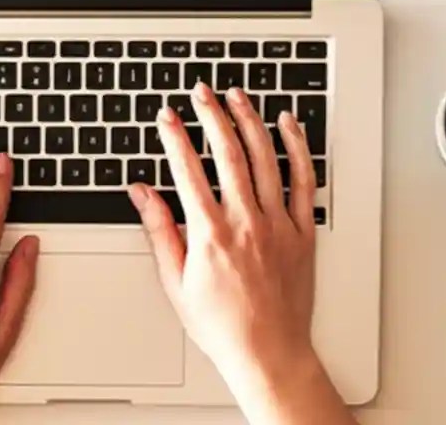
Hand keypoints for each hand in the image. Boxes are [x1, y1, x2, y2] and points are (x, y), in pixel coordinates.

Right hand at [127, 83, 353, 424]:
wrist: (268, 352)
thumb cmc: (222, 325)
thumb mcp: (175, 280)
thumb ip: (159, 230)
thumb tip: (142, 193)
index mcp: (210, 234)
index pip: (188, 170)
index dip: (174, 137)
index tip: (167, 116)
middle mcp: (246, 223)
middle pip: (228, 153)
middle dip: (211, 115)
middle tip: (201, 92)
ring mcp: (278, 225)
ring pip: (265, 158)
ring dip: (250, 121)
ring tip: (237, 96)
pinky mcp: (303, 231)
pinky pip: (303, 180)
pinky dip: (297, 148)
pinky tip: (288, 126)